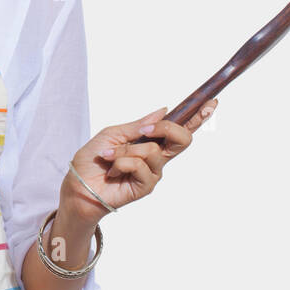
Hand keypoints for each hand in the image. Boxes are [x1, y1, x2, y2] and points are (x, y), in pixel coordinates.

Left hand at [58, 98, 218, 223]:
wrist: (78, 185)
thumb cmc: (92, 160)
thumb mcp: (113, 134)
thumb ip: (139, 125)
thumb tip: (164, 110)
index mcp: (150, 142)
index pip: (179, 129)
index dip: (197, 117)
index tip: (211, 103)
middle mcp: (156, 157)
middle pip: (182, 139)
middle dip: (167, 128)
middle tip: (146, 130)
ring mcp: (153, 172)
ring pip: (153, 151)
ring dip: (125, 151)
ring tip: (110, 159)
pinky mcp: (146, 186)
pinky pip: (141, 166)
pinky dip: (122, 163)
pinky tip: (113, 171)